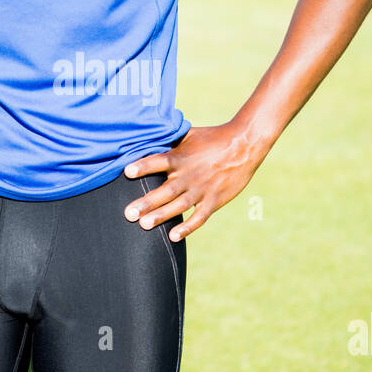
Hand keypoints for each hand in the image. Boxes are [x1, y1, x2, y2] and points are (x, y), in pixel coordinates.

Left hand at [123, 124, 261, 241]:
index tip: (127, 172)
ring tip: (144, 225)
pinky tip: (173, 236)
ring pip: (178, 206)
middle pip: (165, 190)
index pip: (158, 161)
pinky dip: (187, 227)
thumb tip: (146, 135)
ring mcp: (202, 189)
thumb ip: (168, 140)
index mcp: (181, 157)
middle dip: (146, 202)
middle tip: (129, 213)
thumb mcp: (188, 134)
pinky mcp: (214, 200)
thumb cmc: (212, 137)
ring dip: (161, 216)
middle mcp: (189, 175)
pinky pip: (199, 217)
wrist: (244, 145)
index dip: (143, 166)